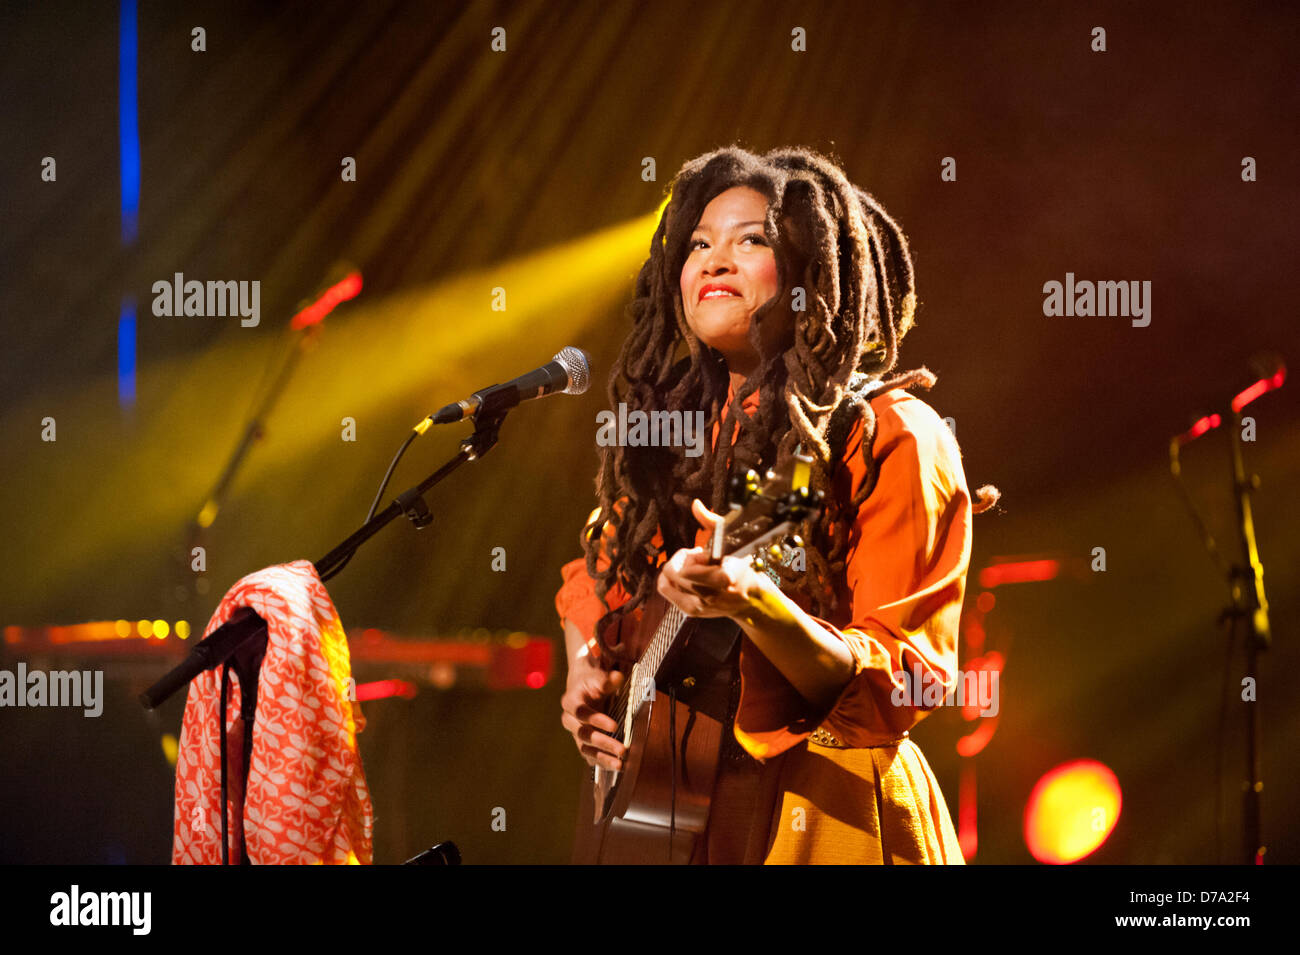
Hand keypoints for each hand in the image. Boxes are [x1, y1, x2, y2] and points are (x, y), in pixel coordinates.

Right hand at [560, 656, 626, 771]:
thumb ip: (608, 680)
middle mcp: (569, 720)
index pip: (581, 712)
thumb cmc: (591, 682)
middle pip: (583, 734)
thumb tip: (618, 678)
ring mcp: (575, 734)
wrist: (582, 689)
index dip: (596, 720)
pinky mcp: (582, 743)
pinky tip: (616, 766)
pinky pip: (590, 756)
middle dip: (603, 743)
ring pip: (585, 749)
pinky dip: (602, 762)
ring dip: (603, 758)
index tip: (615, 726)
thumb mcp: (598, 677)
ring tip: (620, 764)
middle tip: (622, 749)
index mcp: (570, 701)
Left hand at [656, 499, 774, 621]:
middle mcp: (709, 596)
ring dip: (677, 570)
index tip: (705, 553)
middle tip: (698, 557)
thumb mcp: (732, 542)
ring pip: (667, 581)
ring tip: (693, 567)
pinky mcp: (692, 612)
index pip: (687, 570)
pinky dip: (669, 579)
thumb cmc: (741, 567)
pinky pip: (665, 591)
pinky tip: (685, 575)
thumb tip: (695, 505)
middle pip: (673, 573)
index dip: (692, 556)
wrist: (750, 599)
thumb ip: (712, 522)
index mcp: (723, 578)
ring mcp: (700, 606)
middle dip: (682, 559)